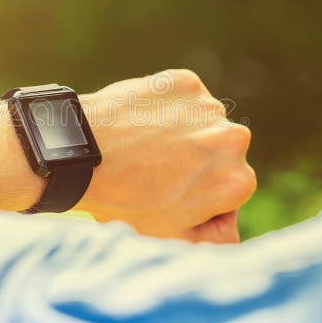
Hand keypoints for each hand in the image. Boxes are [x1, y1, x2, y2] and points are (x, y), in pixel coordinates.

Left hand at [75, 69, 255, 243]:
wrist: (83, 155)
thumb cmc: (124, 202)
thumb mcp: (173, 237)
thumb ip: (216, 240)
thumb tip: (231, 229)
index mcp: (239, 181)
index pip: (229, 188)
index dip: (200, 194)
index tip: (169, 194)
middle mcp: (235, 139)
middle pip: (220, 154)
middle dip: (196, 163)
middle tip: (154, 173)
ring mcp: (210, 108)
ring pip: (203, 124)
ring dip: (182, 133)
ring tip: (143, 149)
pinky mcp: (186, 82)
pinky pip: (183, 98)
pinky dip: (167, 108)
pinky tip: (141, 123)